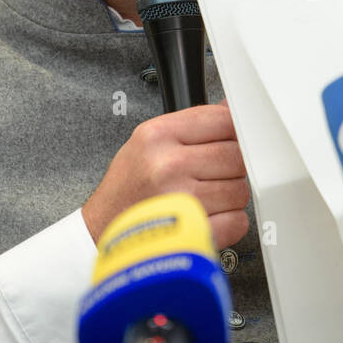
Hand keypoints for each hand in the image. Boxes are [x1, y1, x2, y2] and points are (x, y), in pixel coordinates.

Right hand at [82, 102, 250, 249]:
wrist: (101, 233)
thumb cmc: (127, 189)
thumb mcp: (148, 142)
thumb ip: (192, 124)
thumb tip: (231, 109)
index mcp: (157, 136)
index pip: (222, 120)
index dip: (234, 131)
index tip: (231, 141)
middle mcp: (168, 165)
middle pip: (236, 156)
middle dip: (232, 167)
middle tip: (212, 175)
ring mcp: (183, 200)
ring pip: (240, 189)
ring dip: (230, 197)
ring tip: (204, 198)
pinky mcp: (195, 232)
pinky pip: (237, 221)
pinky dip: (229, 223)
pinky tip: (207, 219)